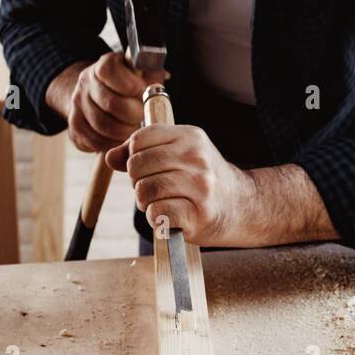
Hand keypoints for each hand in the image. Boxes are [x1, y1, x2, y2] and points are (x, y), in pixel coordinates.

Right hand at [47, 52, 164, 153]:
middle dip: (133, 114)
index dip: (130, 85)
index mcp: (104, 65)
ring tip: (135, 130)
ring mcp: (77, 104)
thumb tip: (163, 82)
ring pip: (102, 125)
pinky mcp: (75, 125)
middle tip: (144, 118)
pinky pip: (93, 140)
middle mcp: (86, 82)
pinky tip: (121, 138)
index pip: (109, 72)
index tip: (143, 93)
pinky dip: (111, 143)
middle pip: (110, 103)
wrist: (99, 93)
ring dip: (124, 132)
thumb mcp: (143, 72)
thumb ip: (151, 74)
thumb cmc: (130, 83)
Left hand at [105, 123, 253, 246]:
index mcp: (191, 136)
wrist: (243, 205)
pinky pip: (157, 213)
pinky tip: (170, 216)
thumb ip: (144, 152)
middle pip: (138, 166)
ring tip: (162, 202)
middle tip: (155, 189)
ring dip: (145, 202)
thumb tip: (110, 156)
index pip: (140, 139)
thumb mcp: (180, 155)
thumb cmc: (204, 180)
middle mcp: (197, 157)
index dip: (134, 156)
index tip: (148, 167)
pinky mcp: (199, 214)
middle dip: (138, 181)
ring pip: (145, 191)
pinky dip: (156, 218)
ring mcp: (200, 186)